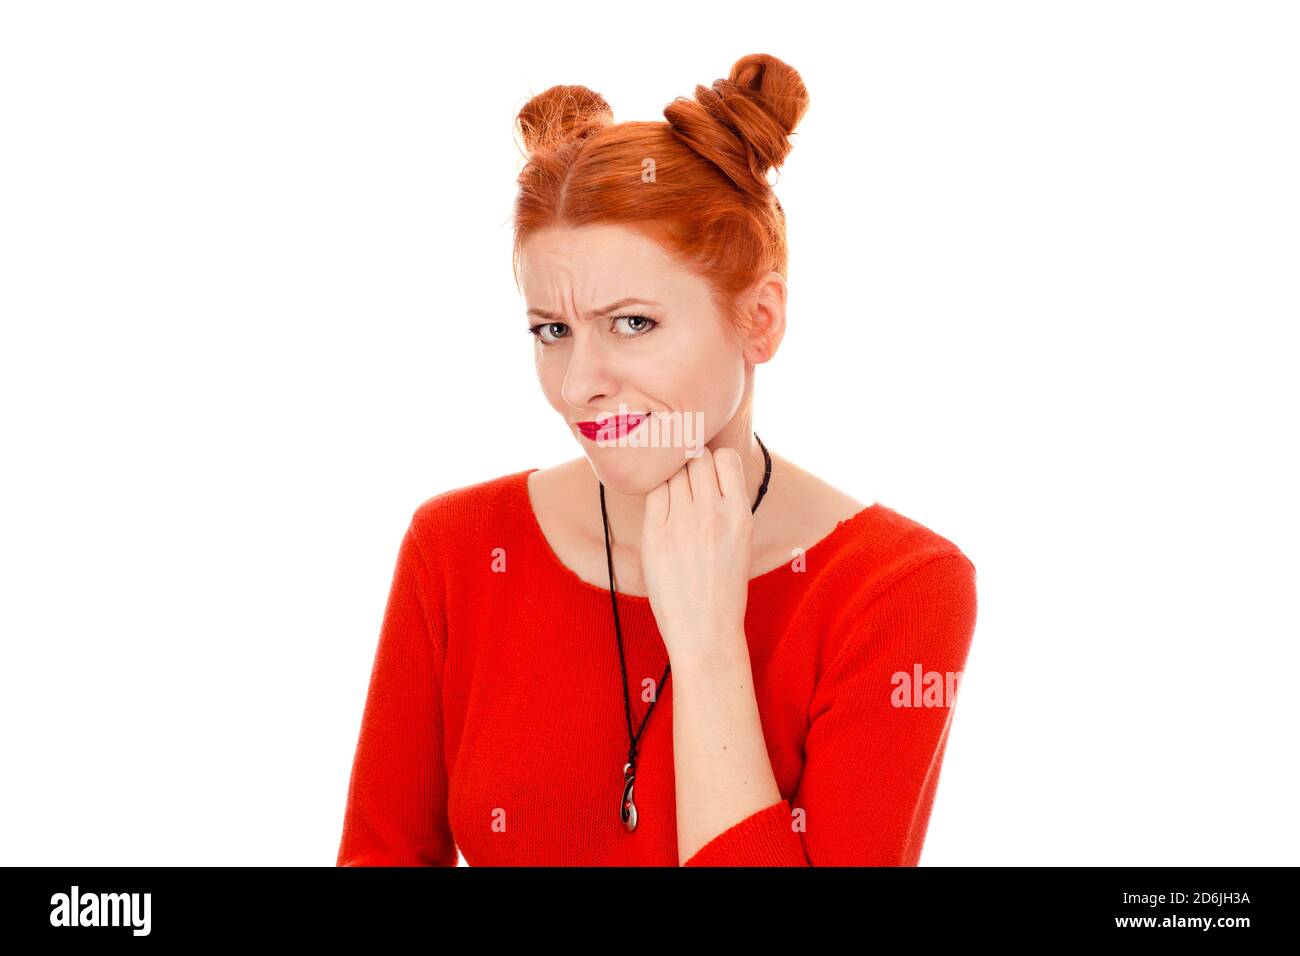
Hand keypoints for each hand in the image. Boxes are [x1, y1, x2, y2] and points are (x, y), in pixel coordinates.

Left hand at [640, 446, 752, 667]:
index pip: (723, 457)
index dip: (714, 461)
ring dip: (671, 478)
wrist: (704, 628)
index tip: (707, 474)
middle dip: (690, 466)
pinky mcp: (655, 534)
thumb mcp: (742, 539)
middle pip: (694, 459)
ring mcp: (682, 523)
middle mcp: (712, 513)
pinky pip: (652, 493)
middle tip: (686, 486)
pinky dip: (656, 494)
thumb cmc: (724, 586)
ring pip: (671, 472)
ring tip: (674, 499)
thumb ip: (727, 503)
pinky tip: (661, 508)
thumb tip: (708, 468)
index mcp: (740, 514)